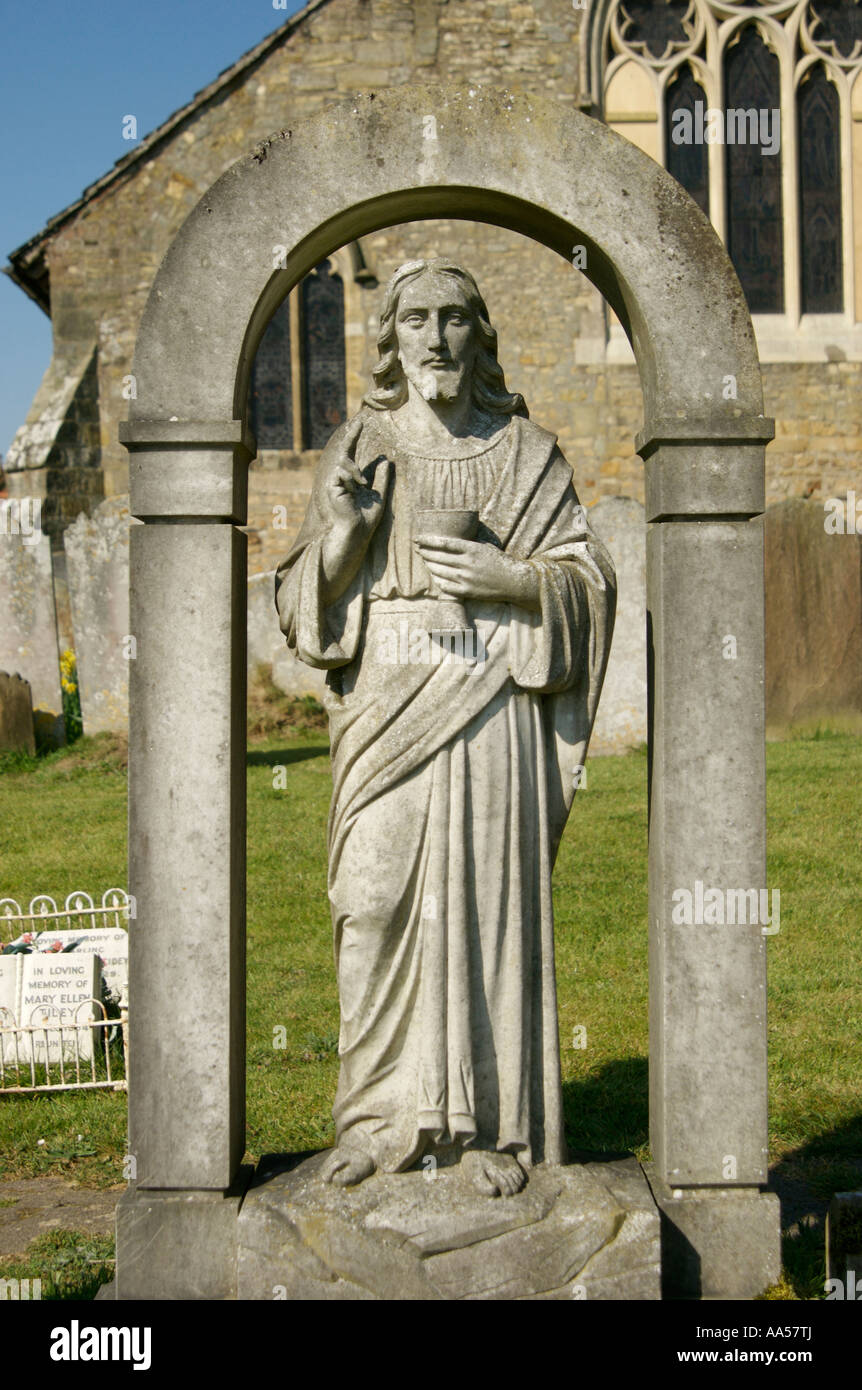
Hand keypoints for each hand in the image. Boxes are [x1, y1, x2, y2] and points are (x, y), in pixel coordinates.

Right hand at [315, 415, 390, 537]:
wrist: (358, 530)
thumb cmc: (367, 518)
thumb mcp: (379, 494)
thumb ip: (382, 478)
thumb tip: (386, 460)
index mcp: (351, 479)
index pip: (351, 454)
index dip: (354, 438)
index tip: (360, 423)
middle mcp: (341, 478)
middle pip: (344, 452)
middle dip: (351, 436)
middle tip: (359, 422)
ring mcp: (334, 482)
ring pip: (344, 462)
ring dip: (355, 469)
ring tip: (363, 481)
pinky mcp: (331, 486)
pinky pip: (341, 471)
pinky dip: (351, 475)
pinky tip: (357, 485)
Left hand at [414, 535, 540, 611]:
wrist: (514, 582)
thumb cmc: (501, 562)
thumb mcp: (486, 547)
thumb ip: (469, 544)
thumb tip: (453, 540)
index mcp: (472, 549)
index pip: (444, 543)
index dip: (428, 541)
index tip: (418, 539)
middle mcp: (466, 563)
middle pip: (438, 557)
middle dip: (425, 552)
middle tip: (419, 550)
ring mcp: (466, 578)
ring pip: (439, 571)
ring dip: (430, 565)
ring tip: (426, 561)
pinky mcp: (467, 591)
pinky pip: (445, 586)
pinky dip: (438, 580)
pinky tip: (436, 576)